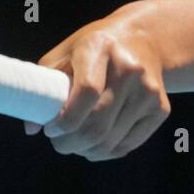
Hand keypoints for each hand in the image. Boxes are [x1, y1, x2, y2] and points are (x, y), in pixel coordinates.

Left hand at [27, 11, 171, 160]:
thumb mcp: (66, 53)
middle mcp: (129, 69)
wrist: (145, 40)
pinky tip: (93, 144)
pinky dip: (104, 153)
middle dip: (70, 142)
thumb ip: (45, 85)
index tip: (50, 128)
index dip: (65, 118)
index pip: (86, 91)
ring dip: (85, 150)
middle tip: (58, 142)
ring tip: (73, 143)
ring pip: (110, 141)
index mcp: (100, 47)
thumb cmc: (95, 49)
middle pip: (98, 123)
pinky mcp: (160, 109)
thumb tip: (32, 128)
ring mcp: (149, 90)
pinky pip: (126, 146)